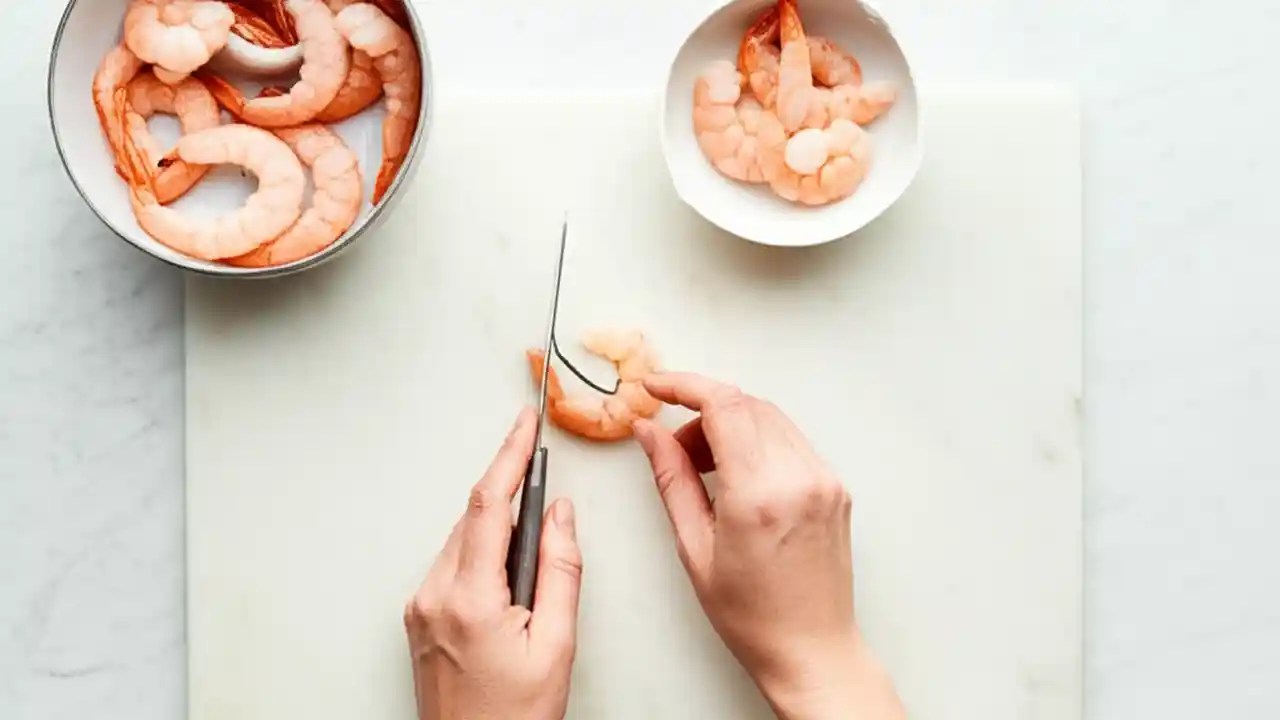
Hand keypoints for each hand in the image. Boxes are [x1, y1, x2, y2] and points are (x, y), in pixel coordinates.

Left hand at [405, 408, 582, 719]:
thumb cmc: (513, 719)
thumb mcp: (556, 644)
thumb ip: (561, 570)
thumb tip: (559, 514)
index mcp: (468, 599)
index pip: (489, 505)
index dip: (509, 453)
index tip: (524, 421)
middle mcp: (433, 596)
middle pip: (475, 520)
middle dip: (514, 505)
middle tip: (551, 511)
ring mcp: (420, 608)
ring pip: (463, 542)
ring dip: (499, 538)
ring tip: (532, 581)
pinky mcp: (419, 619)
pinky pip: (452, 567)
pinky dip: (483, 561)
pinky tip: (508, 590)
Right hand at [634, 374, 904, 719]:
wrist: (811, 648)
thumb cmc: (753, 615)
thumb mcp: (694, 547)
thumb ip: (671, 478)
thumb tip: (650, 431)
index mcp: (759, 495)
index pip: (723, 405)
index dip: (683, 385)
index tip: (656, 386)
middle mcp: (799, 478)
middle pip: (745, 403)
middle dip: (703, 411)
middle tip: (676, 447)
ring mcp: (823, 480)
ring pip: (769, 417)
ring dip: (730, 424)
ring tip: (705, 468)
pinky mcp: (834, 487)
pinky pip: (790, 440)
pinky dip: (757, 441)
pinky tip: (737, 476)